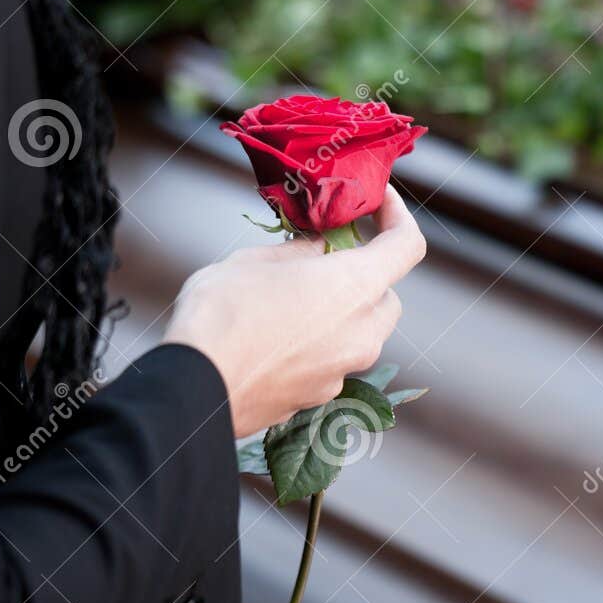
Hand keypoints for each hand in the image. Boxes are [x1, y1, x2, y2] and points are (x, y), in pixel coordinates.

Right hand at [164, 186, 425, 436]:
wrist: (195, 390)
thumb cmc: (221, 315)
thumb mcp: (255, 261)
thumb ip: (298, 252)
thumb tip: (317, 249)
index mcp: (354, 287)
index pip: (407, 245)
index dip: (398, 217)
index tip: (378, 203)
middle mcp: (362, 333)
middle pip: (387, 296)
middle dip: (365, 275)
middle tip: (325, 259)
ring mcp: (344, 371)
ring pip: (362, 333)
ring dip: (341, 312)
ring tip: (292, 299)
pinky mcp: (322, 399)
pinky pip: (333, 362)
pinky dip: (319, 345)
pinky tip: (277, 338)